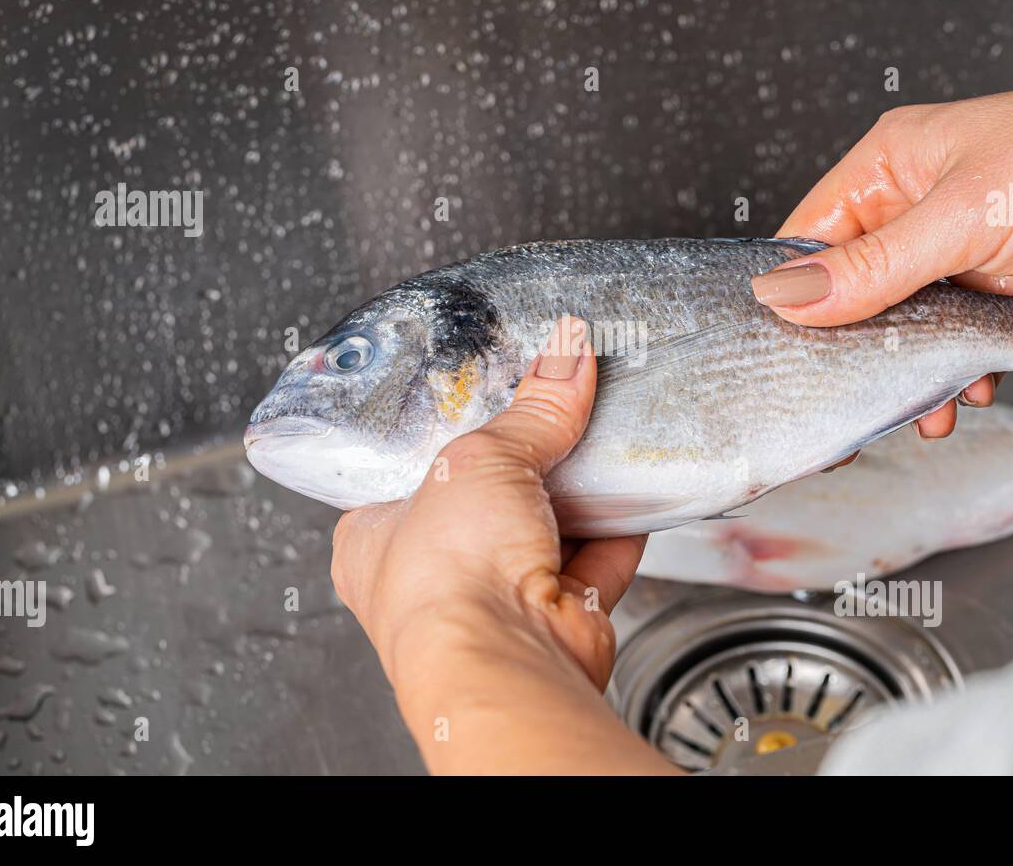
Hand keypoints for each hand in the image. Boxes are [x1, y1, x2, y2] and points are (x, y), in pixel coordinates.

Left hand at [330, 316, 676, 774]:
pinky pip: (596, 556)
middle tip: (556, 403)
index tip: (492, 393)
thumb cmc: (446, 576)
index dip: (454, 428)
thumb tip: (566, 353)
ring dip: (578, 487)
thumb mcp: (479, 460)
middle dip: (528, 457)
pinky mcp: (559, 613)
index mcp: (379, 535)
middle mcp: (436, 571)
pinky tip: (632, 484)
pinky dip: (619, 524)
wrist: (506, 659)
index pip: (415, 468)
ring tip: (600, 428)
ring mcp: (500, 595)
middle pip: (490, 494)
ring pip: (548, 524)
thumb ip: (532, 409)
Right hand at [754, 48, 1012, 437]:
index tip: (785, 357)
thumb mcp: (963, 216)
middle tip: (850, 401)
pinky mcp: (1000, 286)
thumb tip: (785, 298)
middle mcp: (916, 207)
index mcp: (890, 166)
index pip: (810, 239)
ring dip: (912, 369)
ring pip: (905, 325)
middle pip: (854, 292)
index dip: (794, 300)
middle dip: (857, 348)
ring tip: (922, 407)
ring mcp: (958, 250)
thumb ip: (873, 267)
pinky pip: (956, 340)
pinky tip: (970, 393)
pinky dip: (958, 371)